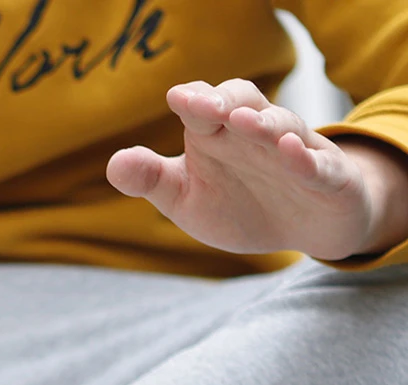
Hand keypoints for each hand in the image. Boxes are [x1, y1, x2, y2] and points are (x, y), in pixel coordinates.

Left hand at [106, 78, 407, 259]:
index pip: (204, 106)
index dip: (193, 100)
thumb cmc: (238, 205)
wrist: (302, 228)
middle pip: (245, 101)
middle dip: (228, 101)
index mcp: (218, 135)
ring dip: (266, 123)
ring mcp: (295, 152)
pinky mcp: (327, 177)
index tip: (176, 99)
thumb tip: (114, 164)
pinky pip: (319, 163)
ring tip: (248, 123)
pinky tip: (292, 151)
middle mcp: (256, 135)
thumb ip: (152, 180)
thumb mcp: (186, 198)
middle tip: (209, 107)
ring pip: (283, 126)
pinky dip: (306, 157)